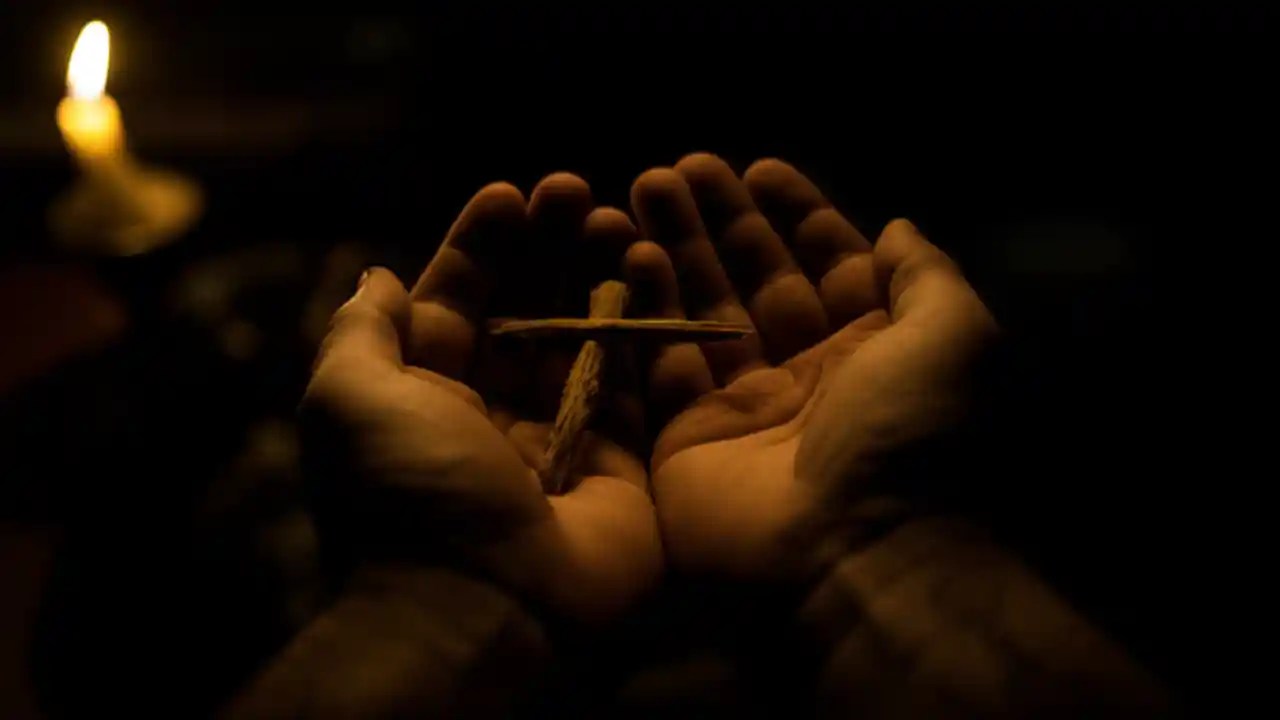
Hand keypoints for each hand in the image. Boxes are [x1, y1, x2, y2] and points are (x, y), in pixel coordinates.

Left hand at [302, 175, 661, 621]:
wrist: (481, 605)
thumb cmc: (408, 494)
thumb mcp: (348, 400)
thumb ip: (361, 334)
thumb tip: (376, 277)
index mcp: (424, 401)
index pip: (455, 306)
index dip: (478, 248)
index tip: (509, 195)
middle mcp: (492, 417)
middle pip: (526, 315)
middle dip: (546, 250)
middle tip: (573, 193)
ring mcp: (561, 442)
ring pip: (585, 343)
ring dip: (599, 278)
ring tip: (616, 219)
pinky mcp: (622, 468)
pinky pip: (639, 390)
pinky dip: (647, 333)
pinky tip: (651, 277)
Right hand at [625, 154, 996, 581]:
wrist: (853, 551)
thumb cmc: (910, 433)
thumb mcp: (955, 337)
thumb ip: (925, 275)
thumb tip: (896, 226)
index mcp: (873, 349)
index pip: (829, 263)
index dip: (795, 213)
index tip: (757, 167)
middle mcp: (808, 372)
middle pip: (757, 277)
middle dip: (722, 220)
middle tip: (681, 167)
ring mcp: (745, 405)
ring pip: (704, 310)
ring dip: (676, 248)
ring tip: (643, 188)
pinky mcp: (688, 437)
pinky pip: (662, 361)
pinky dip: (645, 309)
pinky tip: (632, 254)